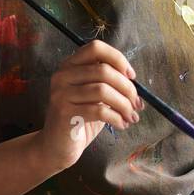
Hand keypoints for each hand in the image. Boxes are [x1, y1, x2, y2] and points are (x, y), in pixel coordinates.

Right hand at [35, 40, 143, 173]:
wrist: (57, 146)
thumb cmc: (81, 119)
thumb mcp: (95, 96)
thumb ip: (110, 84)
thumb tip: (135, 85)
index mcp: (70, 65)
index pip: (96, 48)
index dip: (118, 59)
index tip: (132, 76)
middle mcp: (62, 75)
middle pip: (103, 70)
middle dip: (127, 88)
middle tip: (136, 104)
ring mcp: (61, 94)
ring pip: (103, 90)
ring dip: (124, 105)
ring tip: (130, 117)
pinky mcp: (64, 113)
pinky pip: (99, 111)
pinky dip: (116, 118)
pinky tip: (121, 125)